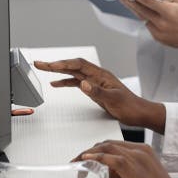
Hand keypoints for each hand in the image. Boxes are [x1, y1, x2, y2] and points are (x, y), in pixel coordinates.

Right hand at [33, 58, 165, 132]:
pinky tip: (56, 83)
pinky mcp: (94, 89)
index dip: (64, 64)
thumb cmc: (130, 106)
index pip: (79, 65)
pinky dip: (66, 82)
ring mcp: (95, 82)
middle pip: (73, 66)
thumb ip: (98, 91)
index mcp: (102, 75)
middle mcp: (97, 76)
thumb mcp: (113, 100)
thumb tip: (82, 83)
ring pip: (73, 73)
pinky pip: (76, 82)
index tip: (50, 65)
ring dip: (58, 71)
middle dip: (56, 64)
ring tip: (43, 69)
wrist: (139, 113)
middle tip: (39, 64)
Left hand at [74, 140, 177, 177]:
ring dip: (88, 154)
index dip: (97, 150)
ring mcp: (137, 158)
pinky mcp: (134, 170)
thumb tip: (110, 171)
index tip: (86, 158)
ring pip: (107, 149)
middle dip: (90, 151)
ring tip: (77, 162)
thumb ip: (127, 171)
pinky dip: (96, 158)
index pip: (114, 144)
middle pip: (108, 144)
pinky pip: (111, 159)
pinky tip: (86, 160)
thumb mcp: (142, 177)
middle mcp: (140, 150)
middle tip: (77, 161)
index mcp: (144, 150)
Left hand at [117, 0, 177, 49]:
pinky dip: (144, 16)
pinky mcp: (159, 39)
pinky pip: (148, 25)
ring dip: (133, 8)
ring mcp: (159, 33)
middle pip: (138, 9)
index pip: (145, 0)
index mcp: (168, 12)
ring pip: (141, 18)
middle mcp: (161, 24)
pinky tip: (139, 9)